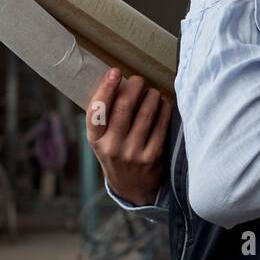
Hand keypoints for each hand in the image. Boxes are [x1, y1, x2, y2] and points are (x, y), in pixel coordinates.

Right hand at [85, 68, 171, 205]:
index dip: (105, 88)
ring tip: (152, 91)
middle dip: (134, 86)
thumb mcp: (102, 140)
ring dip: (151, 95)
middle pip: (124, 107)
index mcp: (95, 140)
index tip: (114, 72)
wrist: (131, 187)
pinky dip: (164, 109)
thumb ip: (105, 116)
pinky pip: (161, 124)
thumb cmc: (115, 153)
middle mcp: (112, 147)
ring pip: (146, 113)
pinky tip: (163, 103)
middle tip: (139, 80)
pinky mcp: (152, 156)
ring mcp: (133, 153)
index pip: (96, 111)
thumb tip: (118, 80)